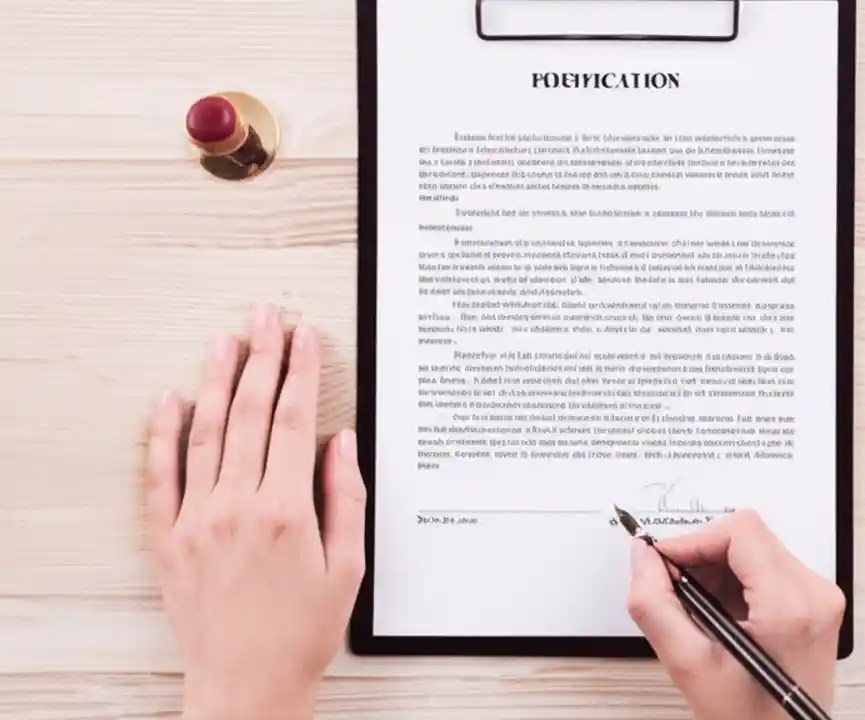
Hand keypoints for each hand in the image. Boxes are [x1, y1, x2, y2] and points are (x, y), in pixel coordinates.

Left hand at [144, 304, 366, 718]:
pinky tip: (171, 400)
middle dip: (260, 357)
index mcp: (286, 511)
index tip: (304, 337)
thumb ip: (346, 497)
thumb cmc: (301, 634)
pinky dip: (164, 434)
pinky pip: (161, 476)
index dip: (299, 371)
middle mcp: (237, 506)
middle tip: (266, 317)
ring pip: (205, 433)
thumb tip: (340, 441)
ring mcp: (197, 520)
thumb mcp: (347, 567)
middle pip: (248, 413)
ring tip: (225, 340)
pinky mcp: (168, 539)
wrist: (246, 685)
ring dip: (216, 380)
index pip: (292, 420)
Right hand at [627, 510, 844, 719]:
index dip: (694, 540)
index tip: (666, 562)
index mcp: (790, 607)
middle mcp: (814, 594)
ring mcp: (819, 597)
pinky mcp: (815, 603)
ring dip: (718, 570)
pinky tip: (722, 615)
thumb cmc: (749, 719)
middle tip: (677, 590)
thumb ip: (655, 605)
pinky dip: (735, 581)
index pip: (740, 531)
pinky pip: (767, 567)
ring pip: (755, 549)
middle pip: (748, 536)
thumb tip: (643, 557)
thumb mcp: (690, 666)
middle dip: (703, 557)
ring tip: (702, 611)